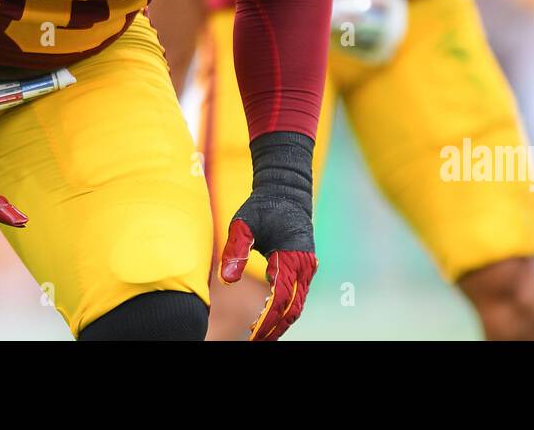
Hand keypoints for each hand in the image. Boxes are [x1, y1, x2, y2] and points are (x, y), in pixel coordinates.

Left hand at [219, 131, 316, 340]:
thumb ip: (235, 250)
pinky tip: (266, 319)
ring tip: (259, 335)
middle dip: (275, 328)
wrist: (285, 192)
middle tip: (254, 341)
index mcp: (291, 256)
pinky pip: (297, 296)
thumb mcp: (243, 224)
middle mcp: (304, 265)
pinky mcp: (303, 268)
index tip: (253, 334)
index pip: (281, 297)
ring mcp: (307, 268)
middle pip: (293, 308)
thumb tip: (227, 279)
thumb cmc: (262, 208)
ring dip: (280, 322)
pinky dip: (284, 311)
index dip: (268, 319)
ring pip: (297, 305)